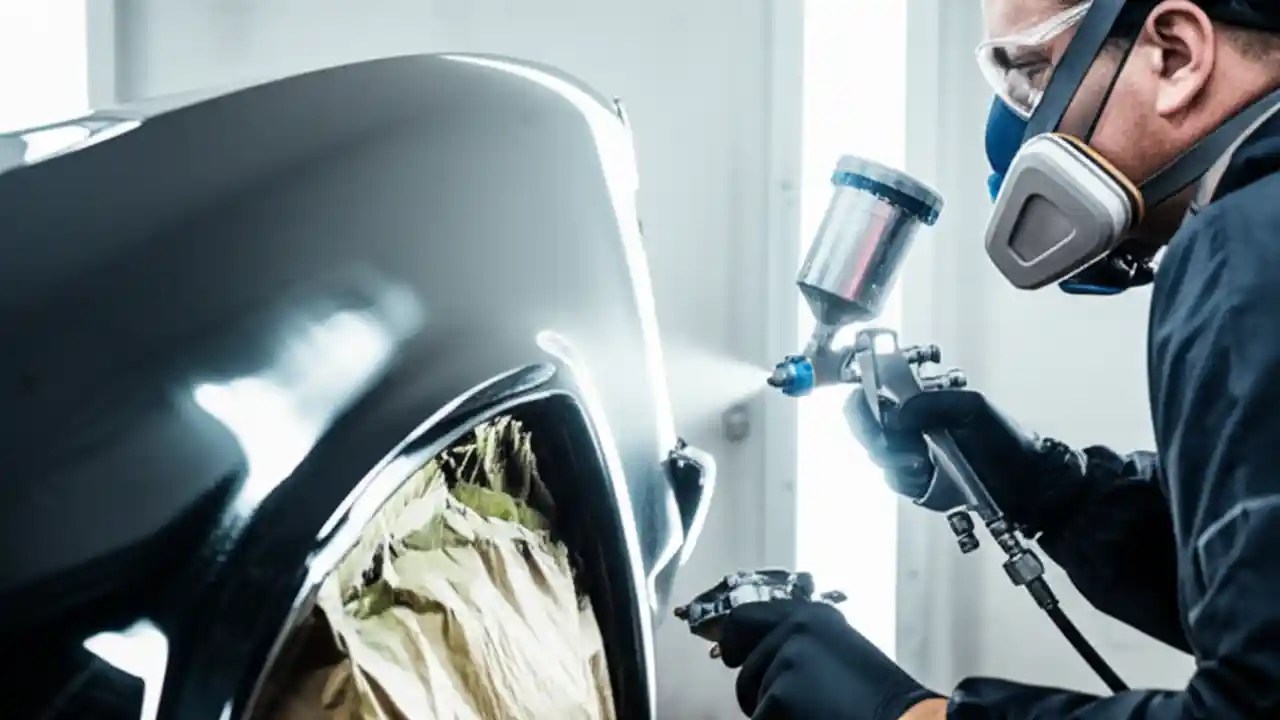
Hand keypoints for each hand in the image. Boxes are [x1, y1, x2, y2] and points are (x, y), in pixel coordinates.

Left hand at [718, 600, 938, 719]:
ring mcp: (786, 662)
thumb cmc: (877, 700)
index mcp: (812, 617)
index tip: (727, 652)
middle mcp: (796, 630)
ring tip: (818, 712)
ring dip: (775, 713)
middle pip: (745, 669)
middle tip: (793, 705)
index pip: (743, 618)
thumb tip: (756, 651)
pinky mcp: (780, 697)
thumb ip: (799, 645)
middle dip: (758, 690)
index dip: (732, 639)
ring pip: (753, 700)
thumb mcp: (839, 652)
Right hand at [845, 387, 1091, 536]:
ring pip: (879, 459)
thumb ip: (931, 403)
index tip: (873, 418)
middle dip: (877, 441)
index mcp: (916, 401)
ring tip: (924, 464)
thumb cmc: (1002, 437)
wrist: (1024, 480)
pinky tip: (925, 476)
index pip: (869, 396)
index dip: (861, 405)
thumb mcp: (972, 408)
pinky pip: (895, 482)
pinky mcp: (915, 484)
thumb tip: (895, 414)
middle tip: (901, 449)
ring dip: (896, 463)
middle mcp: (906, 427)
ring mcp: (908, 456)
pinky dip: (906, 480)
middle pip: (865, 430)